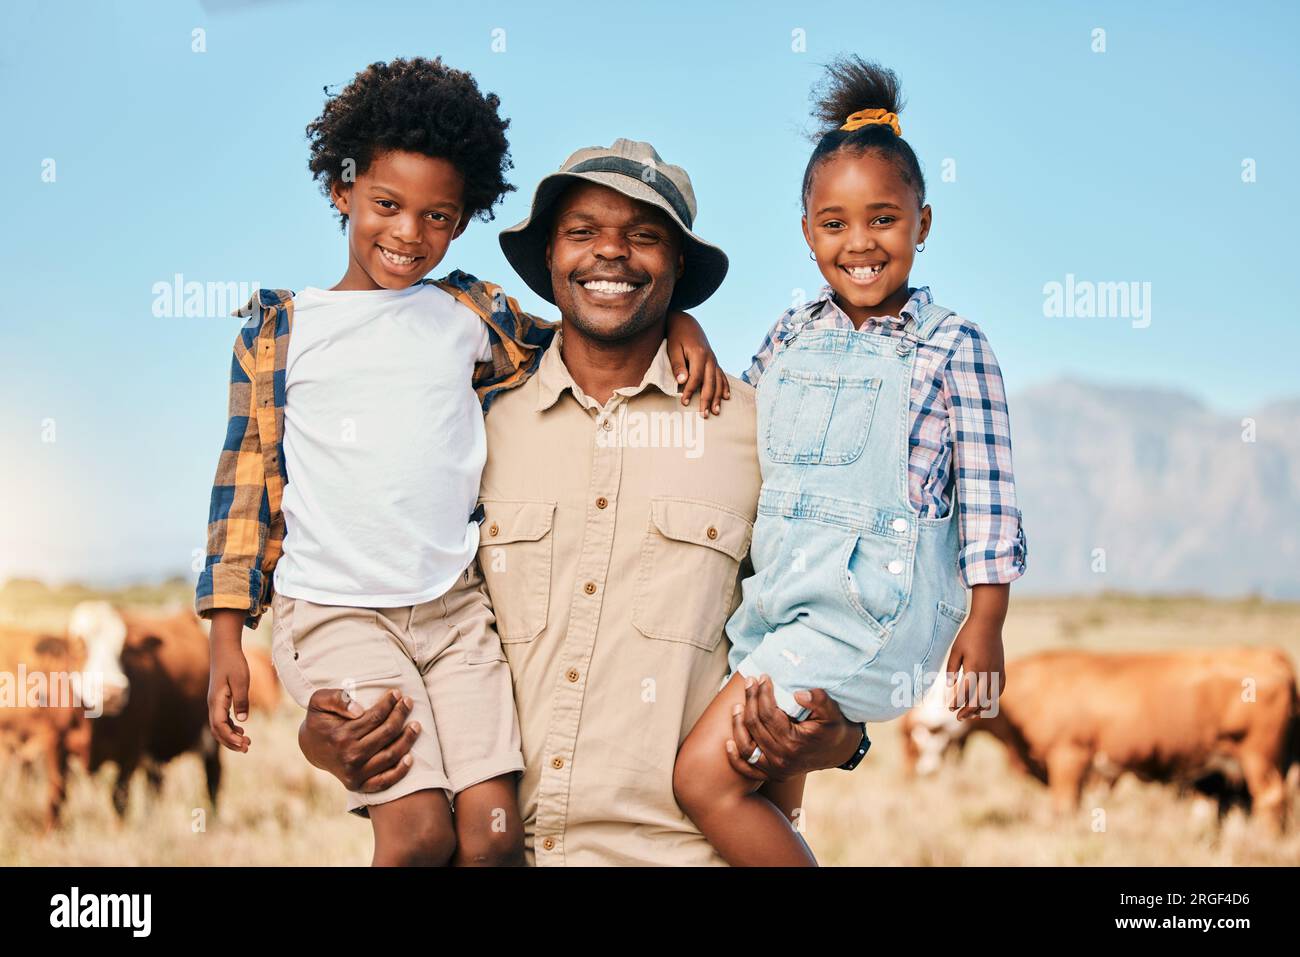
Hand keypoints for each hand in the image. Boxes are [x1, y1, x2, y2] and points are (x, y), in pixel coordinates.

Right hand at [207, 610, 250, 751]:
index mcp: (216, 701)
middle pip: (217, 730)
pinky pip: (222, 719)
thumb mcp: (241, 680)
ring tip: (246, 743)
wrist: (224, 649)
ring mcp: (215, 702)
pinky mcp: (219, 699)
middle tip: (247, 748)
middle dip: (230, 742)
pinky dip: (230, 727)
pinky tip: (241, 731)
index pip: (219, 726)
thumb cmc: (233, 662)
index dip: (230, 738)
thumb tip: (242, 720)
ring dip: (230, 736)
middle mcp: (212, 704)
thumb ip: (241, 700)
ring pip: (219, 726)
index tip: (244, 744)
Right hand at [298, 688, 419, 792]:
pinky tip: (411, 758)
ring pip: (390, 755)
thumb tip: (358, 709)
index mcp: (341, 736)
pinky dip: (400, 772)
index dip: (389, 703)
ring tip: (416, 725)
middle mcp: (350, 757)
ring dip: (407, 739)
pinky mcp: (358, 785)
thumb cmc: (319, 720)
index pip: (375, 717)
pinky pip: (384, 782)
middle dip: (401, 715)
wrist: (310, 747)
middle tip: (408, 702)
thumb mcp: (318, 701)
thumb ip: (336, 698)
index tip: (397, 693)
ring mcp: (355, 774)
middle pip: (386, 733)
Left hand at [666, 310, 730, 417]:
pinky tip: (726, 397)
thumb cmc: (676, 336)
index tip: (684, 402)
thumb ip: (678, 364)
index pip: (696, 378)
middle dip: (707, 400)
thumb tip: (682, 380)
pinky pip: (722, 376)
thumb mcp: (673, 348)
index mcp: (699, 355)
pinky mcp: (714, 361)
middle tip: (704, 415)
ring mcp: (714, 360)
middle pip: (710, 383)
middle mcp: (710, 358)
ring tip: (716, 411)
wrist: (686, 323)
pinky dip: (724, 387)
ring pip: (718, 381)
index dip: (690, 391)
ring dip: (717, 397)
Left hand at [723, 675, 860, 781]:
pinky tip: (728, 742)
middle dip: (750, 700)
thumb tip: (798, 694)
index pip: (768, 714)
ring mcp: (775, 769)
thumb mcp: (832, 711)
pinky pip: (747, 769)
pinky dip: (735, 758)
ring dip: (737, 725)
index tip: (763, 677)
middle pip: (755, 726)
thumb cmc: (832, 727)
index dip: (763, 693)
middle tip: (750, 682)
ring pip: (746, 747)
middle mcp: (782, 758)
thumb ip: (819, 700)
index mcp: (794, 742)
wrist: (838, 751)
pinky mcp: (771, 774)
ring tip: (737, 705)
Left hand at [944, 620, 1005, 720]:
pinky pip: (999, 689)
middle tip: (958, 717)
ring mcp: (997, 672)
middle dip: (968, 711)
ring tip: (972, 714)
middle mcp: (988, 673)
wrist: (988, 623)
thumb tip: (950, 686)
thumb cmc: (968, 635)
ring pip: (991, 697)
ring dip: (981, 708)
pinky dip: (993, 698)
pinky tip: (986, 703)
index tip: (950, 708)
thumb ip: (952, 668)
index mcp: (974, 668)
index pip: (965, 693)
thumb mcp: (955, 650)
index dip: (957, 703)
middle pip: (978, 699)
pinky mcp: (1002, 669)